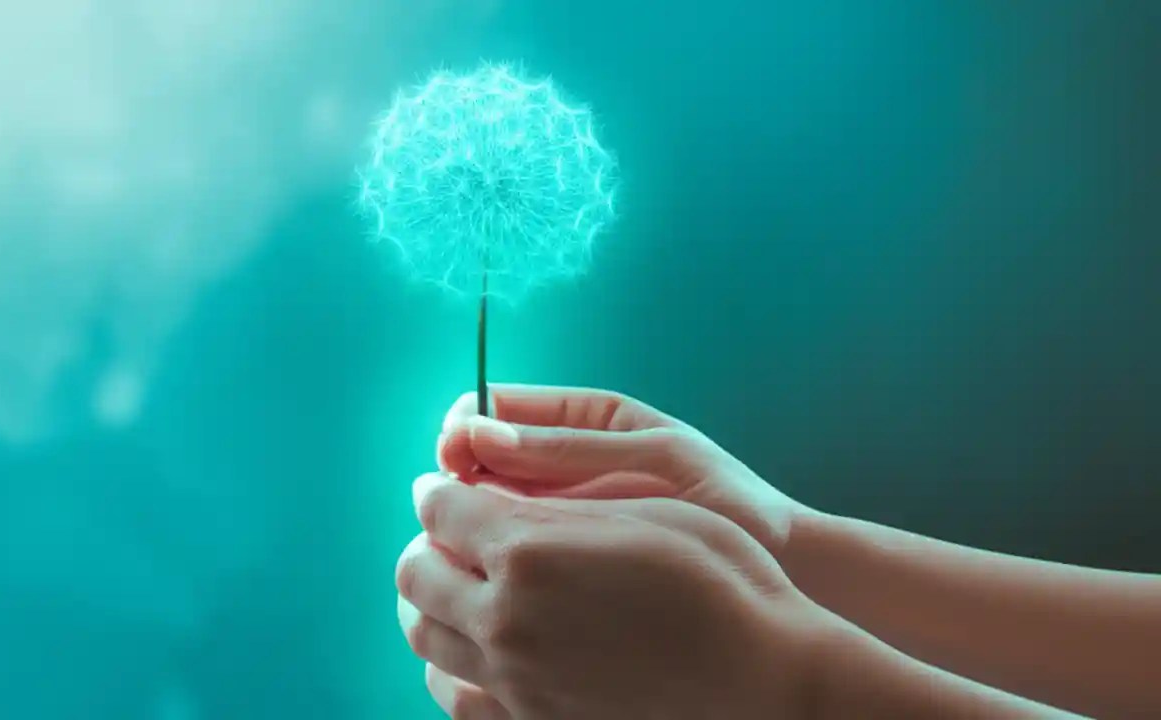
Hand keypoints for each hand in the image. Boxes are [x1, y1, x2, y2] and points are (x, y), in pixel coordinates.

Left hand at [396, 472, 835, 719]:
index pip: (442, 511)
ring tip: (454, 588)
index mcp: (529, 552)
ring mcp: (514, 682)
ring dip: (427, 602)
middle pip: (416, 573)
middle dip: (423, 543)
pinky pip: (453, 696)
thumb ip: (553, 505)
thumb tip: (488, 501)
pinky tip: (476, 650)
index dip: (438, 492)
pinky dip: (447, 665)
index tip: (440, 487)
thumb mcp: (642, 513)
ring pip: (424, 638)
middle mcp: (505, 619)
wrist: (768, 685)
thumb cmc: (724, 583)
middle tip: (444, 534)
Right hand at [437, 385, 809, 558]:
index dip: (463, 426)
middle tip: (459, 512)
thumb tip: (477, 433)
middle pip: (474, 457)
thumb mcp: (655, 462)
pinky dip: (491, 558)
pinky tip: (496, 578)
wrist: (778, 569)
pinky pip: (507, 549)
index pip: (492, 406)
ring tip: (475, 548)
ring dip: (465, 523)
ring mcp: (555, 511)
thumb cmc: (728, 504)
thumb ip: (570, 449)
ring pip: (480, 507)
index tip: (455, 455)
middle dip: (456, 479)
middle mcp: (556, 461)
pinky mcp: (562, 558)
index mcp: (581, 417)